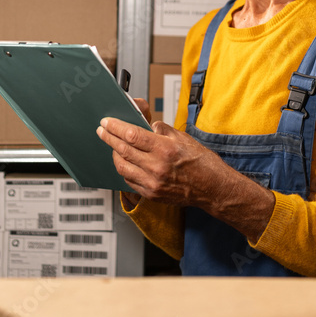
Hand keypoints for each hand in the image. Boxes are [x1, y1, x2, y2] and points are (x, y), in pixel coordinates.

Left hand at [96, 114, 274, 240]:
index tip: (107, 122)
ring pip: (122, 167)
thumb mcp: (184, 138)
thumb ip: (162, 131)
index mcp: (165, 149)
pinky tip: (124, 163)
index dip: (115, 127)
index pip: (131, 135)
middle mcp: (157, 167)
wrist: (213, 188)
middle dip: (108, 138)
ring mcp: (153, 183)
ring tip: (112, 146)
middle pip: (122, 150)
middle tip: (102, 131)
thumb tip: (146, 125)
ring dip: (113, 154)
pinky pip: (129, 181)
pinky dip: (124, 170)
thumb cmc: (202, 163)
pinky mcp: (152, 194)